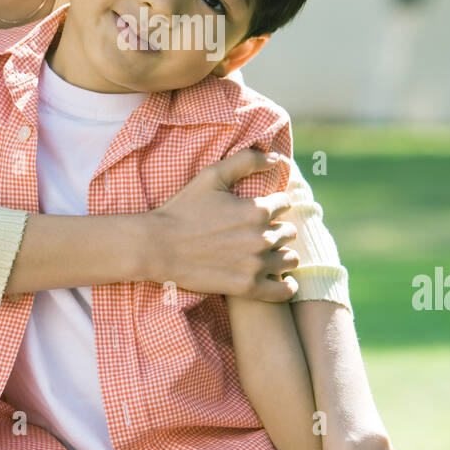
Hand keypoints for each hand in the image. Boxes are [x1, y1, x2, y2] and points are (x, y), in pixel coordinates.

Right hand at [150, 149, 299, 302]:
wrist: (158, 247)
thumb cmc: (183, 209)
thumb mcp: (212, 176)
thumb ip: (246, 160)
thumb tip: (275, 158)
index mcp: (257, 210)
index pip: (285, 203)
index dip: (274, 203)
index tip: (263, 209)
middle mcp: (262, 238)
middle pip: (289, 232)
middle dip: (278, 229)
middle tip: (261, 232)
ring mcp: (256, 265)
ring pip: (290, 259)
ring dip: (282, 255)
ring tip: (269, 254)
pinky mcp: (248, 288)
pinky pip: (283, 291)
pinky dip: (286, 287)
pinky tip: (282, 281)